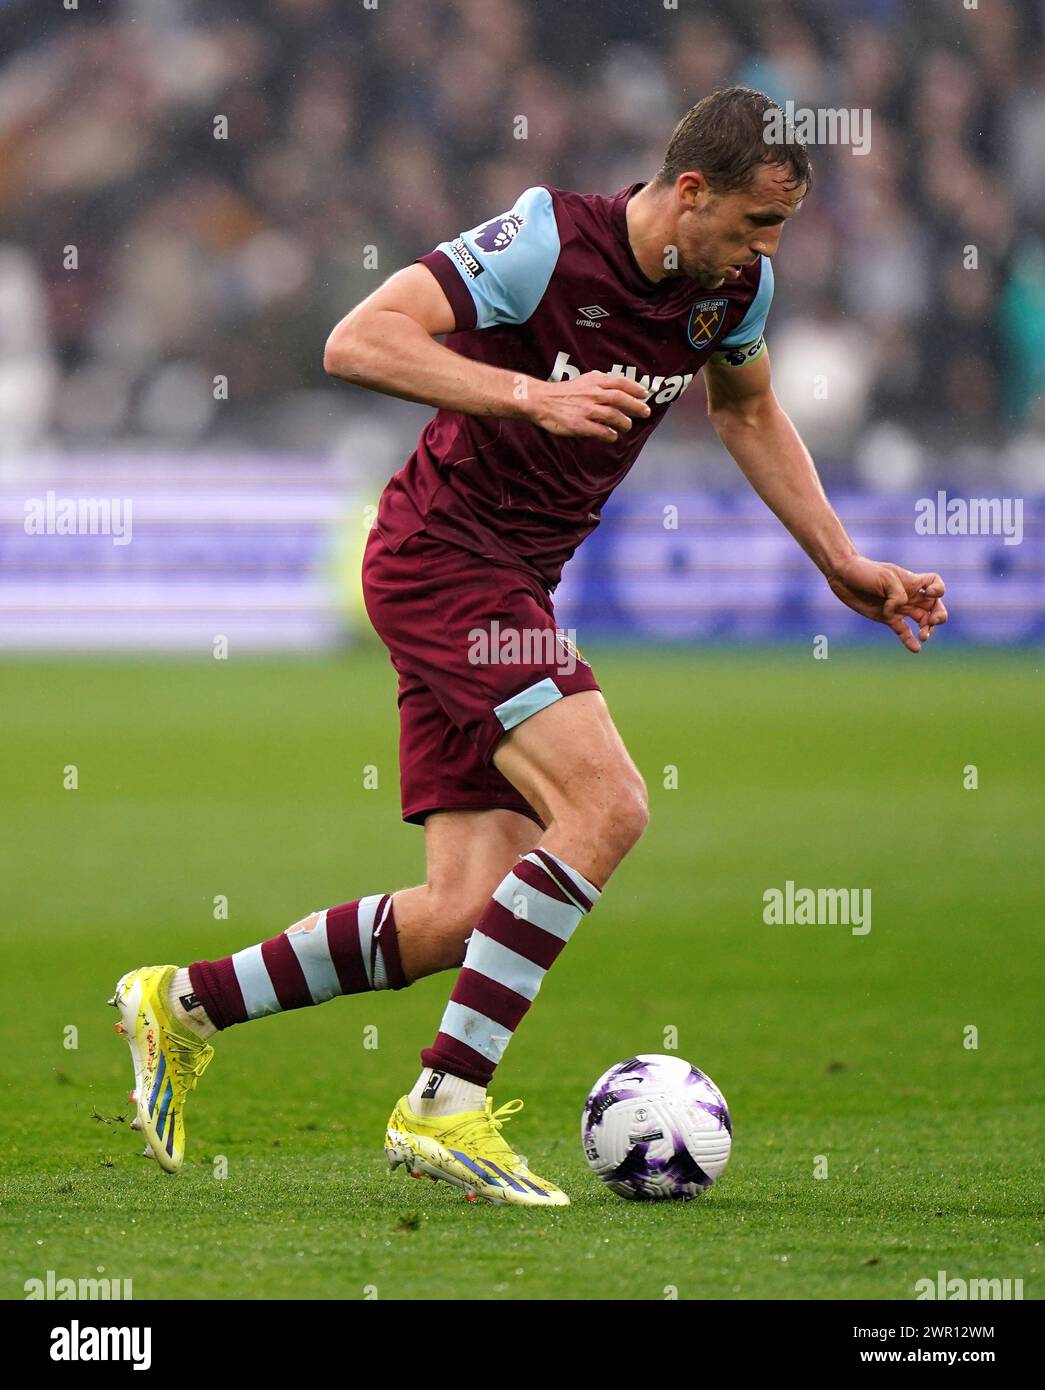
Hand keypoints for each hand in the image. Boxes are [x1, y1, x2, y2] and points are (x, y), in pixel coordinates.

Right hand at [526, 371, 651, 440]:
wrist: (540, 400)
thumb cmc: (562, 392)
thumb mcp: (582, 381)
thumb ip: (599, 383)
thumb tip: (617, 387)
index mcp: (594, 382)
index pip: (620, 383)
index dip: (635, 388)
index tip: (645, 394)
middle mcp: (593, 394)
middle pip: (621, 399)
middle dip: (636, 406)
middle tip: (645, 412)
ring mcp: (587, 410)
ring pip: (613, 416)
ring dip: (624, 422)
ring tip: (627, 426)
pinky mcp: (580, 425)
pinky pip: (601, 431)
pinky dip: (610, 434)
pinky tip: (613, 436)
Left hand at [827, 556, 946, 652]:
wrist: (843, 576)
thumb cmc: (865, 571)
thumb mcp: (886, 578)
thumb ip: (897, 596)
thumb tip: (895, 613)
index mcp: (912, 581)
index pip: (935, 583)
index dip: (938, 589)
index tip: (928, 592)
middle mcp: (908, 595)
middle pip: (934, 606)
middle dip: (939, 616)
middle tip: (931, 622)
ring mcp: (898, 608)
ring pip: (921, 621)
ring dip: (926, 629)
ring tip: (923, 637)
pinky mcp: (887, 618)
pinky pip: (903, 631)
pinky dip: (910, 640)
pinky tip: (916, 649)